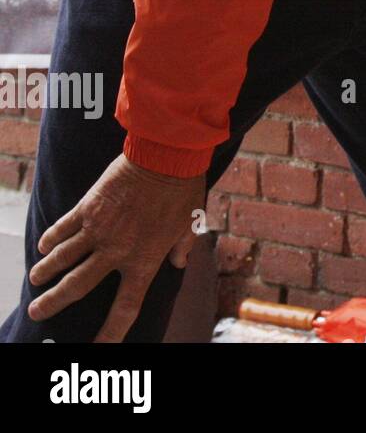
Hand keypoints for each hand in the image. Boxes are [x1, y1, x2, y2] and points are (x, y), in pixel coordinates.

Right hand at [28, 153, 206, 341]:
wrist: (167, 156)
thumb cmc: (183, 190)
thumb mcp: (190, 224)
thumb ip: (182, 248)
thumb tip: (179, 264)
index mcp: (145, 260)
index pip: (126, 307)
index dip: (111, 333)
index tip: (97, 349)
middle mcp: (116, 251)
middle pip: (76, 287)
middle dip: (53, 303)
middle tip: (38, 312)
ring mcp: (98, 230)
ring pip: (62, 259)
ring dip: (46, 271)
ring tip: (36, 278)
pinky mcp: (87, 208)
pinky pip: (62, 229)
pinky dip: (50, 239)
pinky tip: (44, 246)